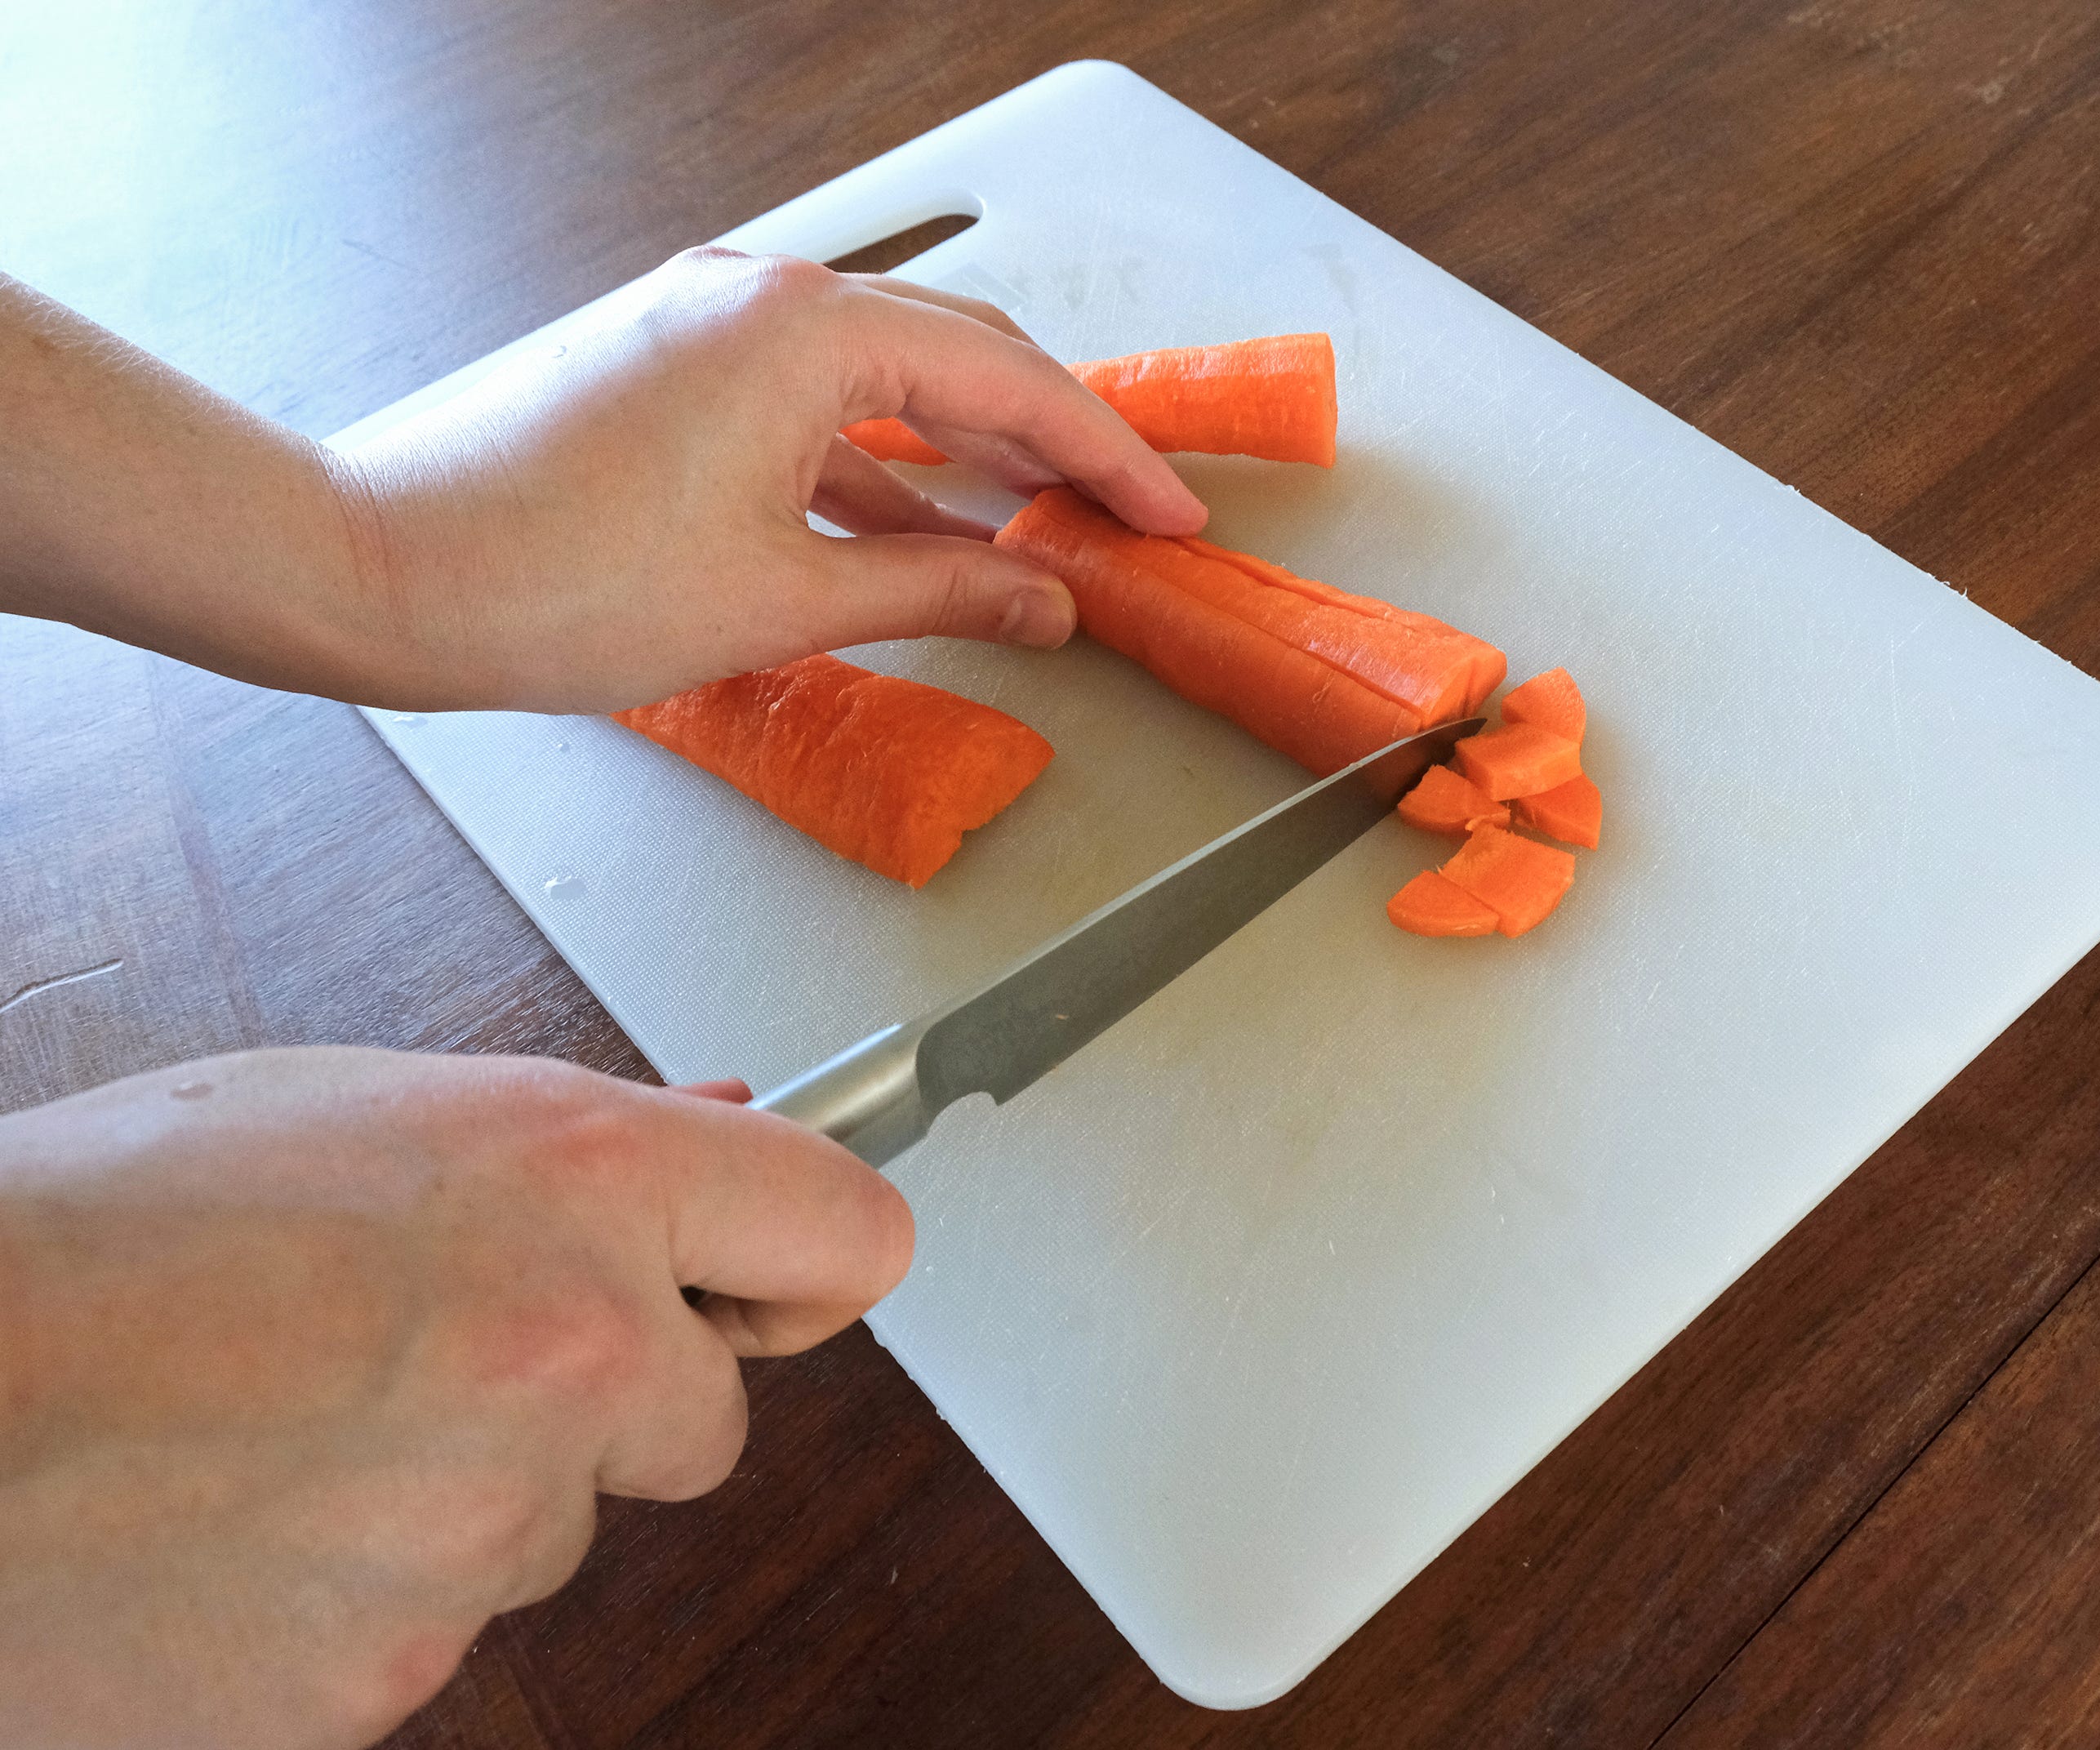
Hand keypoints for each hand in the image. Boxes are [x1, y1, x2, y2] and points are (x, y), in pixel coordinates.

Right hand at [0, 1047, 911, 1749]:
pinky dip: (368, 1592)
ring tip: (288, 1423)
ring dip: (469, 1489)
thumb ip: (572, 1142)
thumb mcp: (361, 1111)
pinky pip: (438, 1629)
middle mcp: (575, 1352)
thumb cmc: (105, 1227)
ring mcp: (487, 1532)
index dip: (805, 1263)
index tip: (767, 1280)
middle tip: (441, 1348)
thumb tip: (721, 1133)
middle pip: (708, 1418)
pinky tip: (247, 1523)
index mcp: (581, 1182)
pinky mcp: (389, 1678)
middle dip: (613, 1393)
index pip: (849, 1237)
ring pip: (555, 1525)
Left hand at [326, 248, 1207, 709]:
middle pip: (961, 356)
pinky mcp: (668, 362)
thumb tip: (1047, 601)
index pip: (1011, 386)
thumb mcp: (782, 599)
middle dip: (1056, 442)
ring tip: (1044, 530)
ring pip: (887, 374)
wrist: (371, 570)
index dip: (1109, 461)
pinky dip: (879, 460)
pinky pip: (811, 399)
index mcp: (805, 331)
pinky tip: (921, 526)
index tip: (1170, 516)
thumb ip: (938, 588)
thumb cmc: (549, 582)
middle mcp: (762, 295)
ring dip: (969, 450)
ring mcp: (707, 320)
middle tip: (1128, 517)